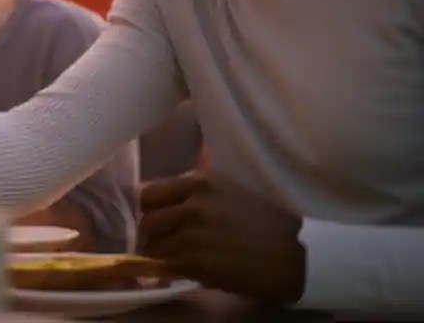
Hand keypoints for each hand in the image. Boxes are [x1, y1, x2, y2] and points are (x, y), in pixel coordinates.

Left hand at [139, 172, 305, 302]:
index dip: (151, 208)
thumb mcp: (236, 184)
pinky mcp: (196, 263)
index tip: (158, 216)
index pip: (149, 193)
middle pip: (148, 221)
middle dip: (155, 233)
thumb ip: (205, 175)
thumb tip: (183, 171)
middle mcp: (192, 206)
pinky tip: (188, 269)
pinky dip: (172, 270)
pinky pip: (167, 266)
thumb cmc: (269, 220)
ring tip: (178, 257)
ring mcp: (192, 235)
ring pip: (155, 247)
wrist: (292, 258)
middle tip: (166, 240)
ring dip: (163, 253)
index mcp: (200, 183)